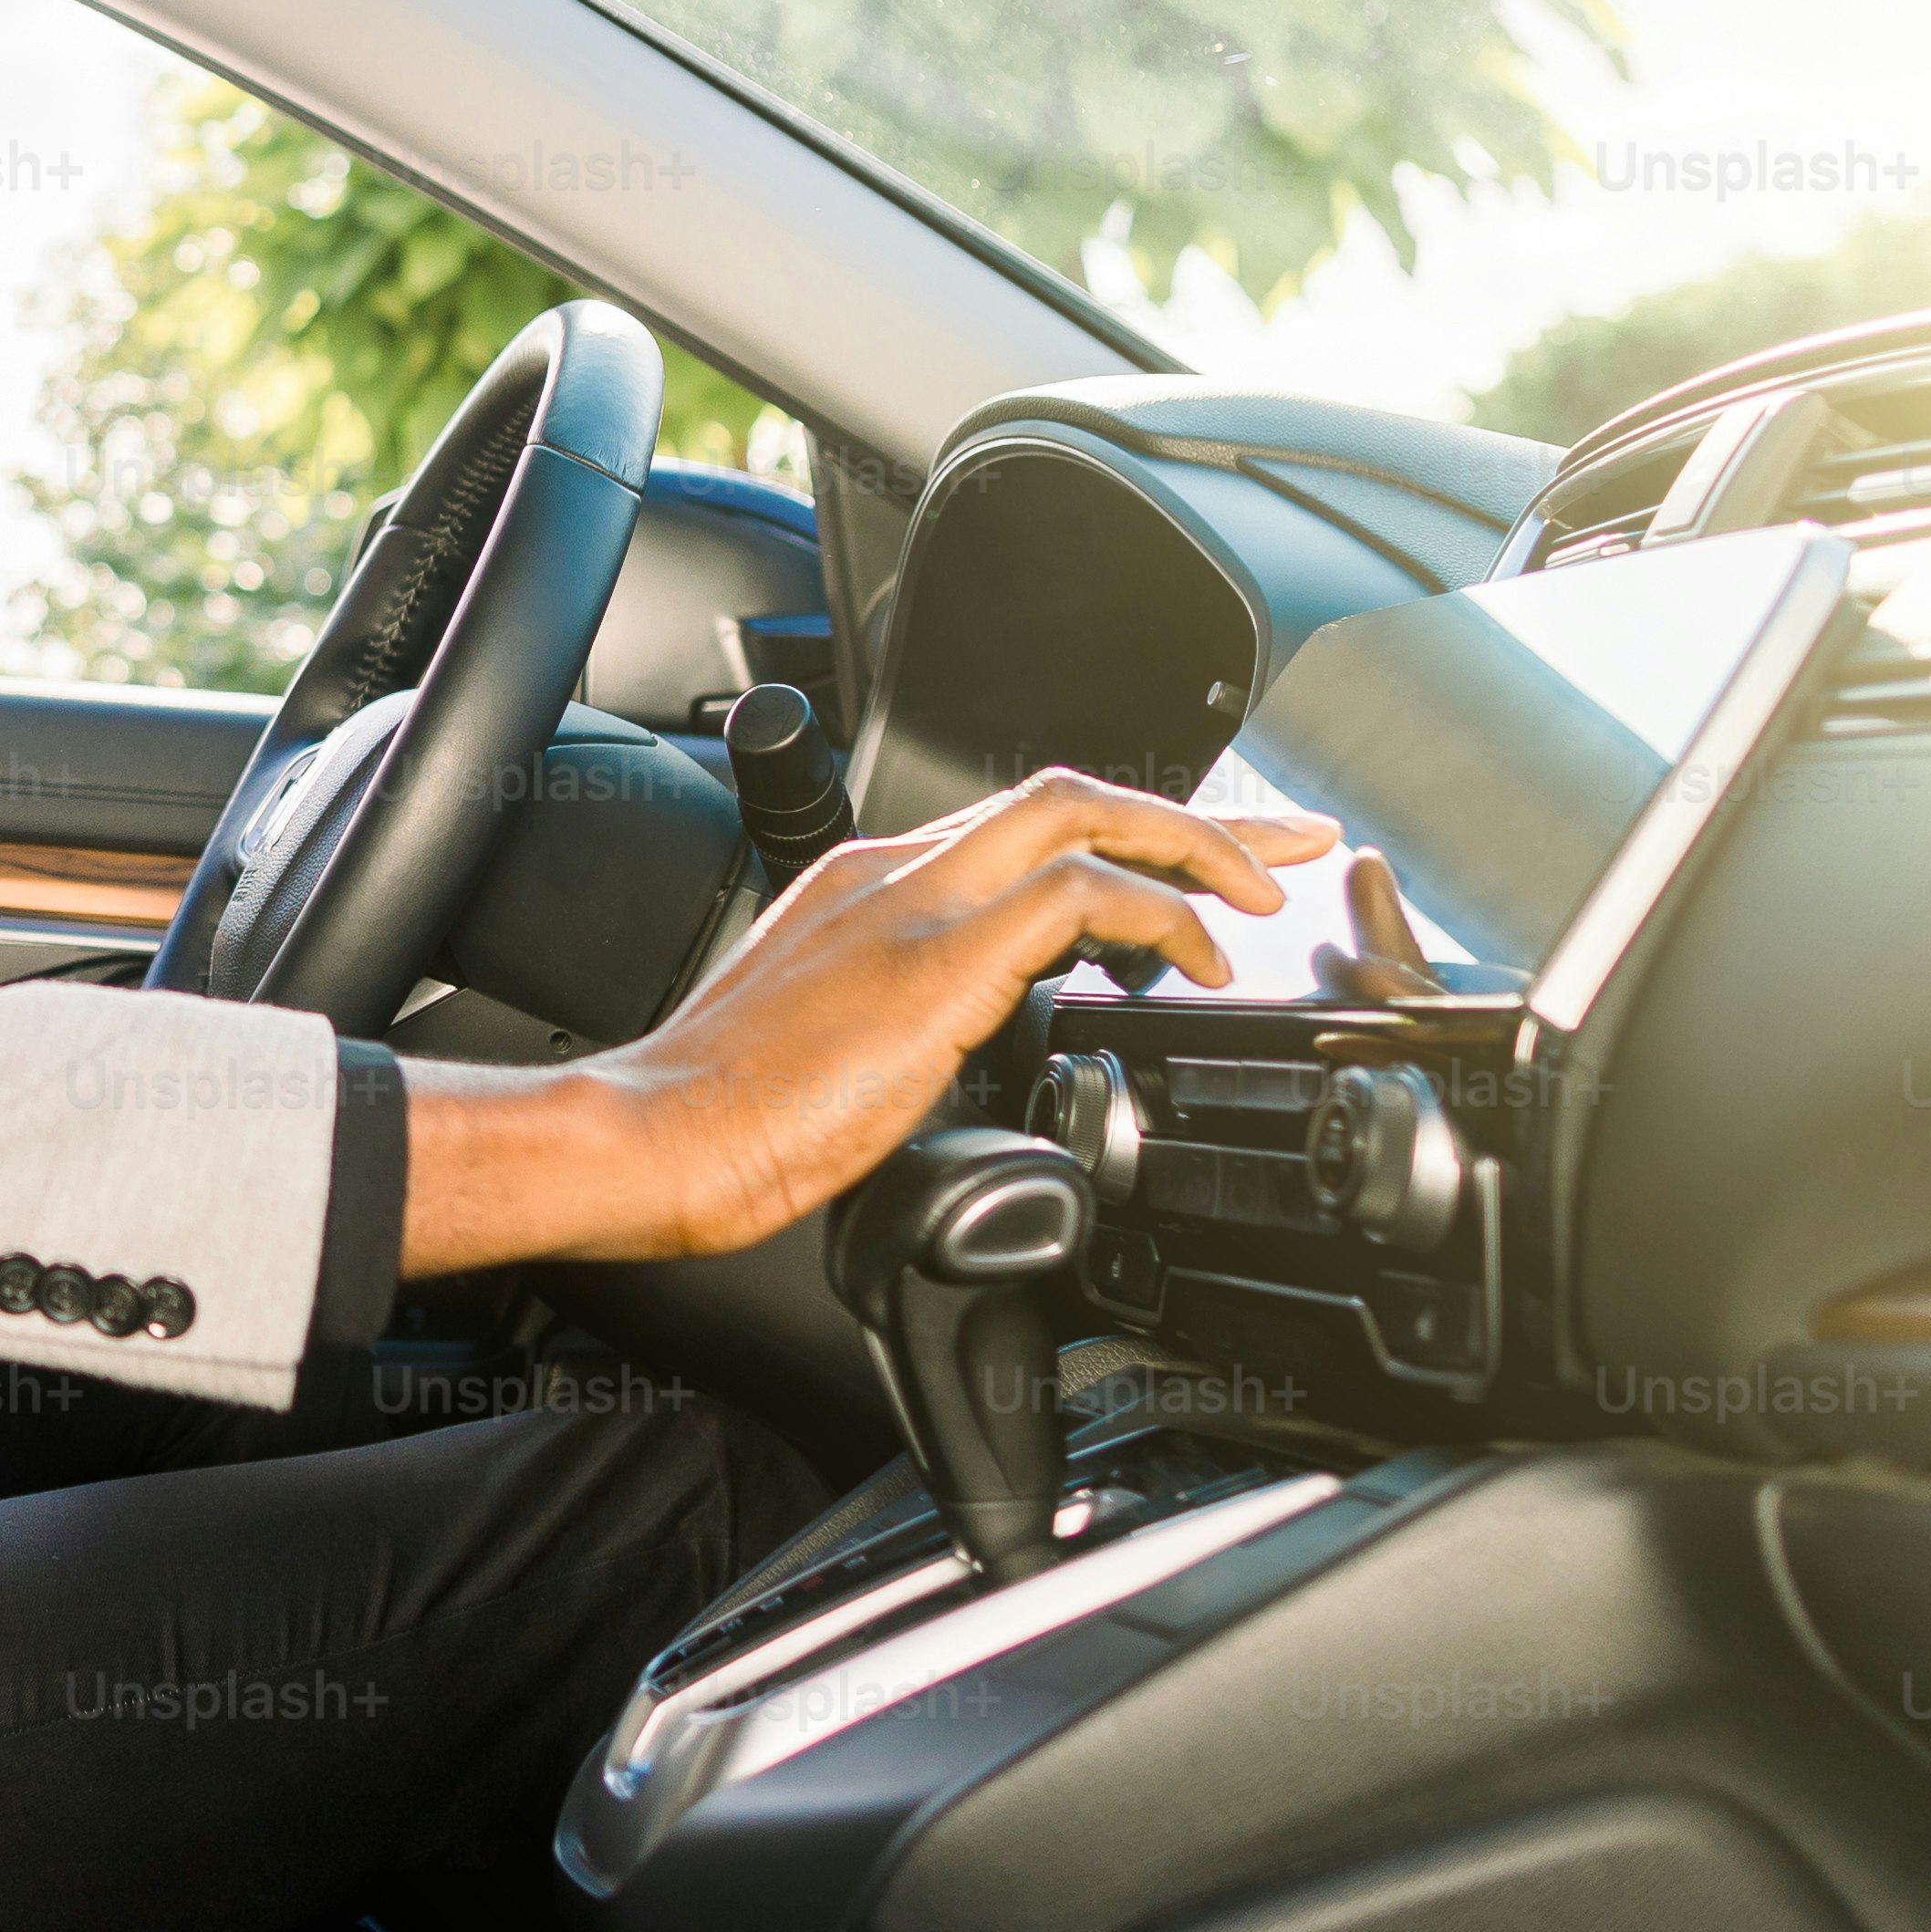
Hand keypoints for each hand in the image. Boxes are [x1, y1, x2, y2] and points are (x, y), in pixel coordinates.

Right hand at [401, 771, 1339, 1273]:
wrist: (651, 1135)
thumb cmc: (717, 1117)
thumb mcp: (829, 1049)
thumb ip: (903, 1027)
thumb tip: (964, 1063)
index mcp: (864, 889)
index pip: (1015, 829)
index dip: (1119, 841)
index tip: (1188, 874)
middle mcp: (890, 873)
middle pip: (1068, 796)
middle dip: (1194, 817)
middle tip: (1280, 845)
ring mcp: (911, 906)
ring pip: (1084, 816)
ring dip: (1191, 848)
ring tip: (1261, 899)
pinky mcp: (933, 961)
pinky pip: (1077, 895)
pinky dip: (1155, 914)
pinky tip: (1193, 961)